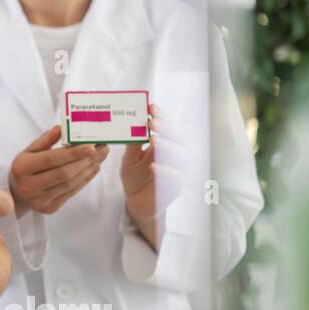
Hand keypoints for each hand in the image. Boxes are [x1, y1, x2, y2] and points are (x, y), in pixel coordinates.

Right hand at [9, 125, 109, 216]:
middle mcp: (29, 186)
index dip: (73, 153)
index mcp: (21, 168)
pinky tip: (92, 169)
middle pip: (64, 173)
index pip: (51, 159)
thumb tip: (61, 128)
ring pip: (70, 184)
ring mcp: (39, 200)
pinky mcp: (49, 208)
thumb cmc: (24, 168)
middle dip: (86, 161)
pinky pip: (71, 193)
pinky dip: (84, 180)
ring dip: (88, 170)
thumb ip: (44, 140)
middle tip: (102, 149)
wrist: (15, 195)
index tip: (91, 146)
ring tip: (100, 157)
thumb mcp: (28, 151)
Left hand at [121, 104, 181, 232]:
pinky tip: (153, 166)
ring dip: (167, 146)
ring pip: (179, 156)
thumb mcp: (130, 158)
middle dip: (165, 128)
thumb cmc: (135, 177)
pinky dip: (164, 170)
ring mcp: (175, 172)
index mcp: (163, 146)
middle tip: (151, 121)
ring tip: (153, 139)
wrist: (136, 202)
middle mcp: (173, 157)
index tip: (151, 107)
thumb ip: (132, 143)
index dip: (162, 116)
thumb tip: (129, 123)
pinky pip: (173, 178)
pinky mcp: (173, 188)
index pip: (167, 128)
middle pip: (177, 139)